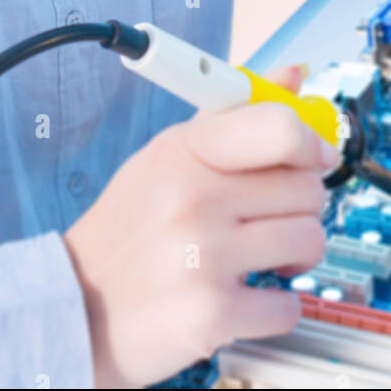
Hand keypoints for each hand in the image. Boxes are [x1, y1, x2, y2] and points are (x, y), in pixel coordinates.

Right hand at [62, 62, 336, 387]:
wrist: (76, 309)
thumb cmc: (127, 230)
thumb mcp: (165, 159)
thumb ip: (231, 119)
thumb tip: (292, 76)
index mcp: (184, 152)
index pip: (278, 126)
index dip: (310, 143)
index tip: (314, 157)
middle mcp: (193, 198)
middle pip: (306, 187)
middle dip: (300, 207)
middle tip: (271, 218)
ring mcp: (202, 256)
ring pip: (309, 241)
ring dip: (295, 257)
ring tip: (263, 259)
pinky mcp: (211, 314)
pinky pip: (289, 305)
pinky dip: (277, 307)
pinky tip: (247, 297)